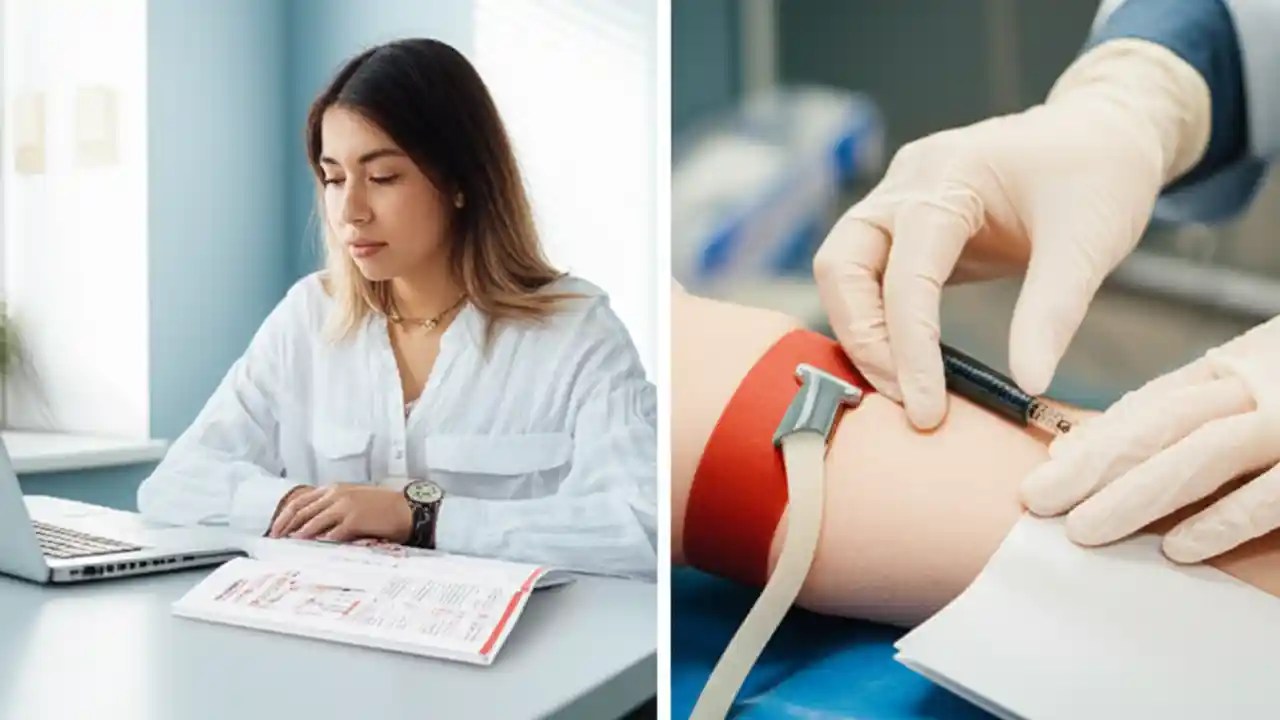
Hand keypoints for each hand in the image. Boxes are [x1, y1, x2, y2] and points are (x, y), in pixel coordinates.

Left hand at [268, 483, 412, 543]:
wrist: (407, 509)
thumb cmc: (382, 506)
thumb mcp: (354, 499)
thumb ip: (333, 506)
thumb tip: (311, 524)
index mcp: (335, 489)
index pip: (301, 500)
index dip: (285, 515)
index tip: (276, 528)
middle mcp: (337, 495)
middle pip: (301, 511)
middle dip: (285, 526)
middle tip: (275, 539)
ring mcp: (345, 507)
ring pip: (312, 522)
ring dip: (298, 535)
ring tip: (288, 545)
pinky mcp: (354, 521)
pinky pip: (331, 534)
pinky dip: (320, 541)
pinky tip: (312, 548)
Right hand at [813, 40, 1207, 428]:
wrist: (1104, 132)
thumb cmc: (1101, 174)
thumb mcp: (1090, 242)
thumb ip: (1052, 312)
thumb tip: (1027, 384)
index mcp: (949, 176)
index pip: (907, 273)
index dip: (910, 348)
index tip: (928, 411)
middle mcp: (907, 185)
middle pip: (841, 266)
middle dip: (864, 339)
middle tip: (904, 401)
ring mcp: (899, 201)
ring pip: (842, 272)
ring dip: (863, 333)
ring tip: (903, 389)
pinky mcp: (906, 227)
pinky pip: (868, 277)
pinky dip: (878, 322)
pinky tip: (907, 362)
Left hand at [1021, 315, 1279, 562]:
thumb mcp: (1261, 380)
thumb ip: (1189, 407)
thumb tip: (1082, 443)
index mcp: (1243, 366)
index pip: (1157, 404)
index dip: (1098, 436)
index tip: (1048, 466)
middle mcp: (1262, 384)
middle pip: (1165, 422)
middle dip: (1095, 462)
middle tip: (1036, 500)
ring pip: (1204, 452)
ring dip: (1137, 492)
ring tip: (1083, 529)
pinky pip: (1272, 494)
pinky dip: (1224, 519)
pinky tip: (1177, 548)